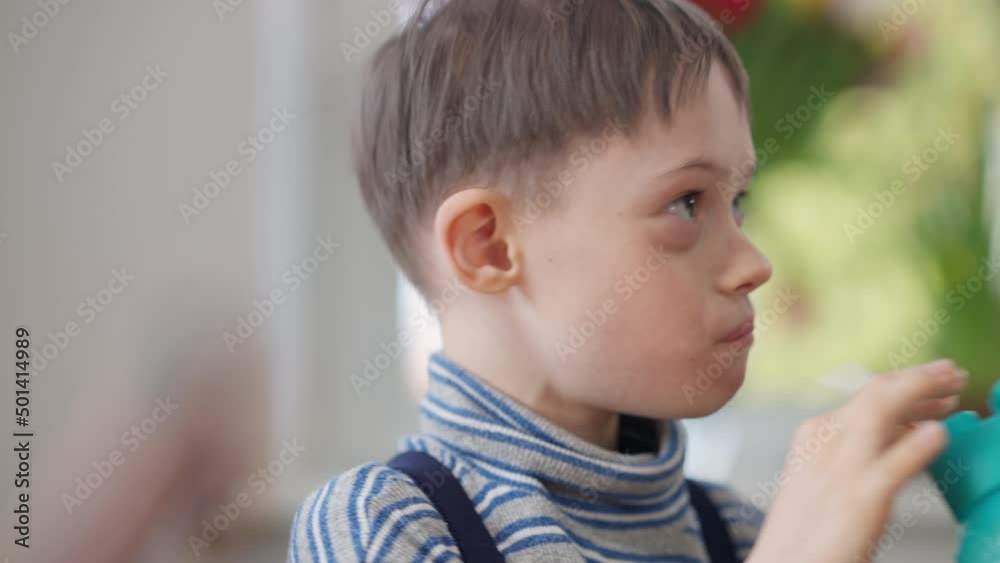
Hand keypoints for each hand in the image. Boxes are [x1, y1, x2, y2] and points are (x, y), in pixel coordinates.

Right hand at [747, 359, 966, 562]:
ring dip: (922, 391)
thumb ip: (866, 448)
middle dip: (919, 378)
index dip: (907, 381)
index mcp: (816, 434)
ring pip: (882, 410)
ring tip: (954, 386)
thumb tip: (908, 427)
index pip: (868, 394)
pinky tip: (938, 435)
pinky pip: (895, 461)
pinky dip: (920, 443)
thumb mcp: (830, 475)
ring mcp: (842, 465)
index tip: (934, 380)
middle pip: (877, 393)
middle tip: (953, 372)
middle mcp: (826, 440)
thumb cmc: (808, 530)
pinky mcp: (861, 496)